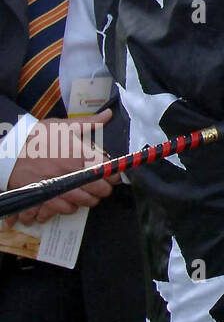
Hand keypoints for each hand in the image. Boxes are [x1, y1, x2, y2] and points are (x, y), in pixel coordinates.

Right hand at [5, 109, 117, 226]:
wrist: (10, 147)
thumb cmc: (39, 135)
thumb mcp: (65, 125)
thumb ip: (89, 123)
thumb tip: (109, 114)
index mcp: (79, 154)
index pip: (105, 169)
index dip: (113, 174)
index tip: (114, 176)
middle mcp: (70, 171)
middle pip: (97, 188)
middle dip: (104, 189)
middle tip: (105, 188)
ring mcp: (56, 184)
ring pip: (82, 200)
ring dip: (90, 200)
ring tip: (91, 196)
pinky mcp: (43, 194)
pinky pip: (62, 207)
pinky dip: (70, 207)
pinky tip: (72, 202)